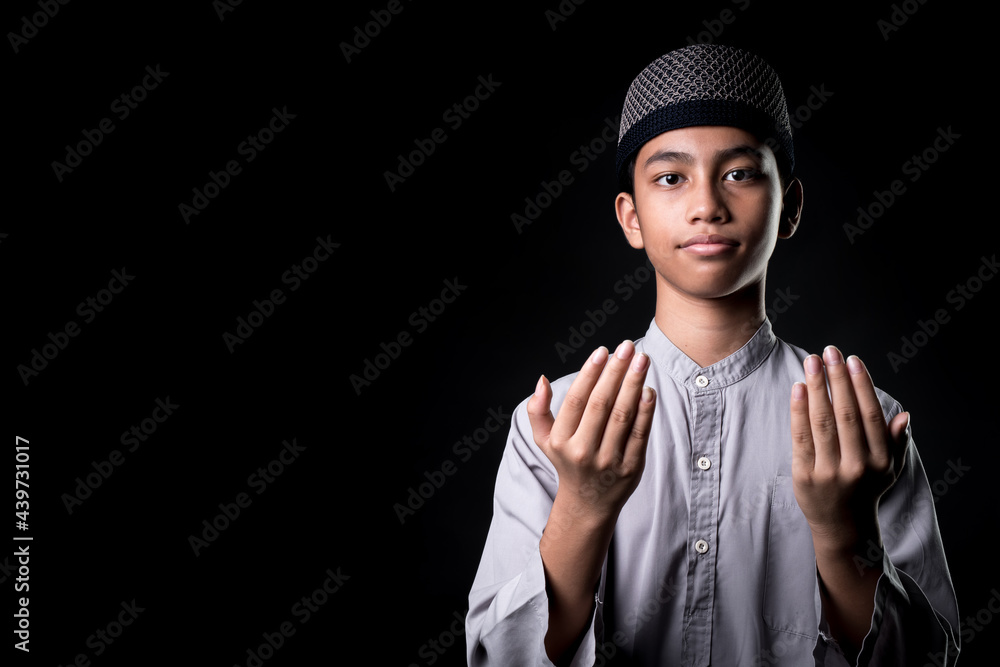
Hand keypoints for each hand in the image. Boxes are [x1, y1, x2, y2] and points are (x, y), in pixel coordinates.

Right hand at [527, 340, 655, 523]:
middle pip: (601, 404)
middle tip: (628, 347)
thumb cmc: (567, 462)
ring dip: (633, 384)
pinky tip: (649, 390)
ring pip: (622, 416)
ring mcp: (608, 461)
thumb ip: (538, 410)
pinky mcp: (630, 469)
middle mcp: (582, 451)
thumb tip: (541, 379)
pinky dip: (646, 411)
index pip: (577, 400)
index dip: (590, 373)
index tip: (603, 350)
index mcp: (560, 441)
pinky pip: (639, 434)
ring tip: (642, 360)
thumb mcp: (544, 440)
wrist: (588, 504)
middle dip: (616, 371)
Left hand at [790, 345, 908, 548]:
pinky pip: (801, 436)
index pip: (871, 415)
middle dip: (837, 379)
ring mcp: (829, 472)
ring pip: (822, 422)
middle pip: (845, 414)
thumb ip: (895, 442)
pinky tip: (798, 388)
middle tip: (829, 351)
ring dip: (816, 387)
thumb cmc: (866, 488)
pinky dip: (798, 410)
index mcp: (880, 460)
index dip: (861, 385)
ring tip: (811, 362)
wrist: (843, 526)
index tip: (852, 360)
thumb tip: (904, 415)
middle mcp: (857, 466)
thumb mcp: (890, 469)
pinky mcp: (805, 476)